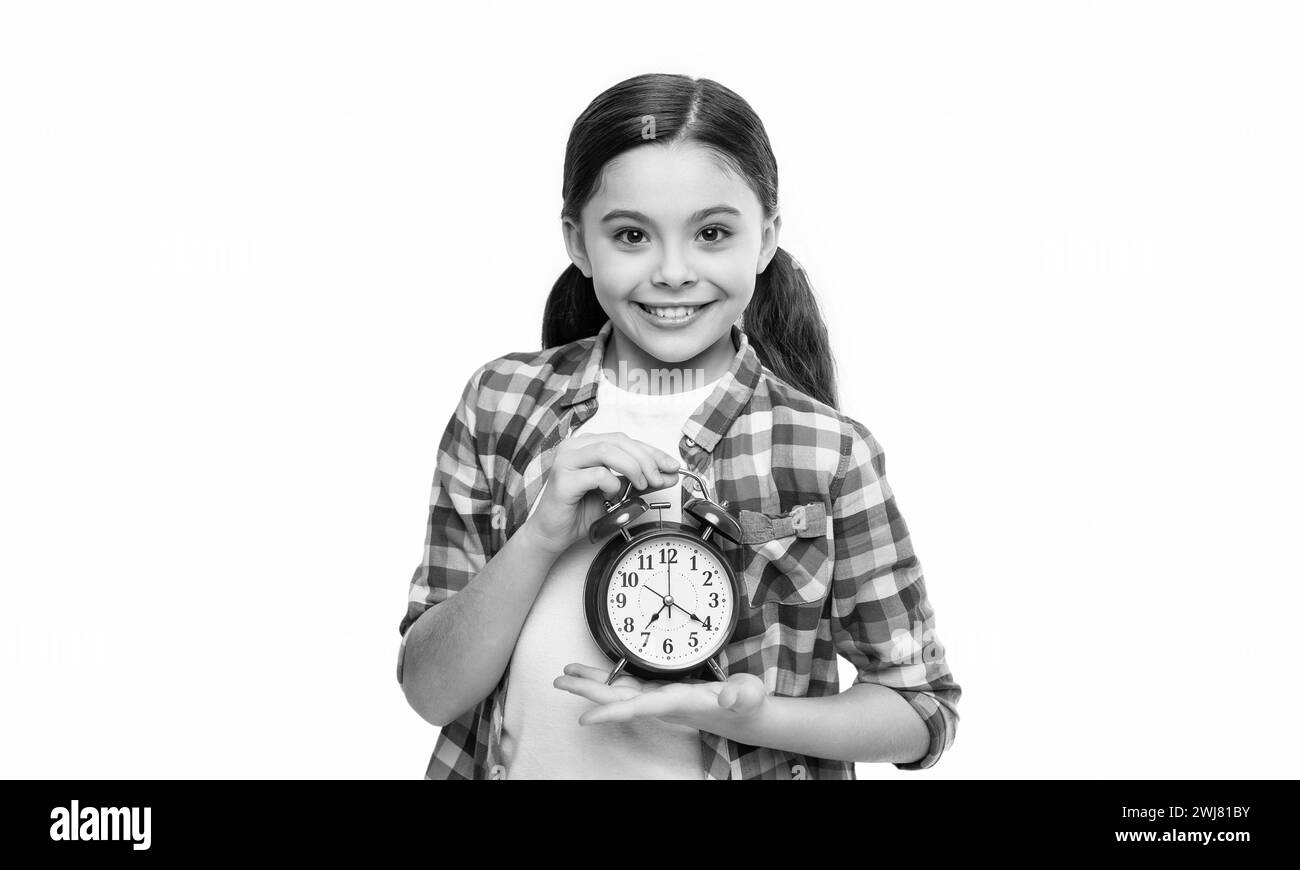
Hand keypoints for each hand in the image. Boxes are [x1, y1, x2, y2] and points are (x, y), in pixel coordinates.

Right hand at [522, 432, 679, 557]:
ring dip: (632, 467)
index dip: (652, 451)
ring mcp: (566, 460)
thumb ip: (641, 482)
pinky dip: (612, 484)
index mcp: (587, 445)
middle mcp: (575, 447)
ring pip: (608, 450)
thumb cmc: (580, 512)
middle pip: (619, 441)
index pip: (625, 440)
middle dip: (646, 459)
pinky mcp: (563, 479)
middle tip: (660, 478)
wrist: (553, 534)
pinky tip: (613, 496)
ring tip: (641, 485)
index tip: (671, 465)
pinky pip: (596, 474)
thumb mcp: (619, 494)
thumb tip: (669, 475)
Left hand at [553, 663, 767, 733]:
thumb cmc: (747, 705)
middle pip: (619, 700)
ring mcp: (661, 698)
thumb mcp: (749, 696)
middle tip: (560, 681)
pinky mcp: (663, 691)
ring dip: (593, 683)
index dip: (610, 712)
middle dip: (588, 691)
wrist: (747, 715)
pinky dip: (610, 679)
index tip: (585, 718)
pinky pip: (629, 687)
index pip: (639, 708)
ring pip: (619, 692)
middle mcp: (664, 703)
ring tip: (568, 673)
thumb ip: (742, 695)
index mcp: (679, 703)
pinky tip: (596, 674)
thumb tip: (730, 697)